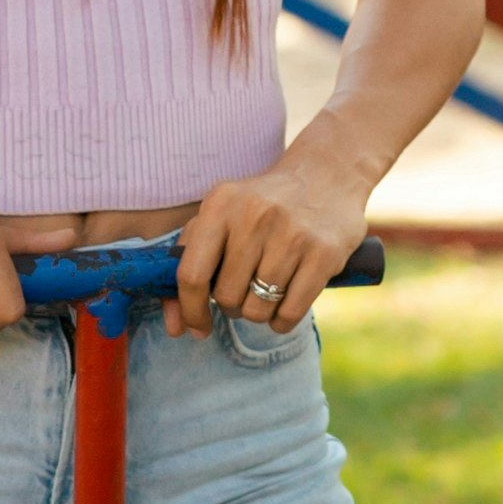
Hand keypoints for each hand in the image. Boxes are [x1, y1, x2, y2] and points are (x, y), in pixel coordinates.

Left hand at [170, 136, 373, 340]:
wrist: (327, 177)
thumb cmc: (262, 206)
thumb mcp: (222, 214)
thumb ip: (190, 258)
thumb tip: (175, 324)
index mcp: (221, 204)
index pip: (192, 274)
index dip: (190, 310)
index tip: (197, 327)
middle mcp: (255, 216)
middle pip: (226, 297)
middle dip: (232, 305)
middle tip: (244, 290)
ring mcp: (292, 234)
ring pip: (258, 309)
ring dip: (259, 312)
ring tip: (267, 291)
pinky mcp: (324, 253)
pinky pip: (290, 313)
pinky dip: (282, 321)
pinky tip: (285, 302)